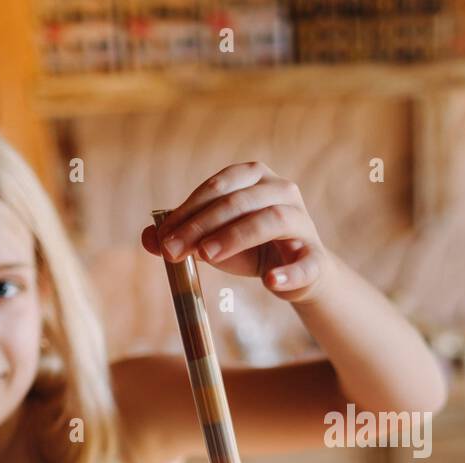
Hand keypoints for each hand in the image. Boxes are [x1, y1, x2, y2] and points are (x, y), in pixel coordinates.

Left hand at [141, 161, 334, 302]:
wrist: (295, 274)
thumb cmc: (251, 248)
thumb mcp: (213, 239)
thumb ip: (182, 236)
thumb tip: (148, 237)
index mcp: (256, 178)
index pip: (220, 186)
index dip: (189, 209)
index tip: (164, 236)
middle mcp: (282, 191)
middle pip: (240, 201)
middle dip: (202, 225)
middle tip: (174, 250)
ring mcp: (303, 223)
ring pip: (271, 220)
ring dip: (236, 237)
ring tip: (208, 256)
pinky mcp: (316, 257)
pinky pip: (306, 262)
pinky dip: (289, 272)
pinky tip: (271, 282)